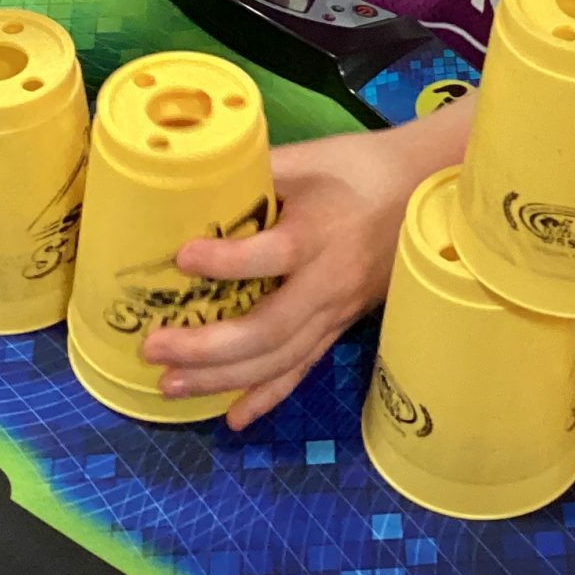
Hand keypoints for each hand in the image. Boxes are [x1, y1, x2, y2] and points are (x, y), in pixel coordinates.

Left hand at [142, 128, 424, 429]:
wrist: (420, 193)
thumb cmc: (356, 168)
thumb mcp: (307, 158)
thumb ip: (254, 171)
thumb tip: (189, 174)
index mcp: (321, 231)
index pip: (276, 254)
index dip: (229, 261)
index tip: (183, 256)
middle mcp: (329, 281)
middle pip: (271, 328)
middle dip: (209, 347)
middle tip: (154, 346)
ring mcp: (336, 312)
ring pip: (280, 358)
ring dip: (224, 379)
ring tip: (170, 384)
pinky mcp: (339, 327)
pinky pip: (302, 368)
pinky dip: (267, 396)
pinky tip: (233, 417)